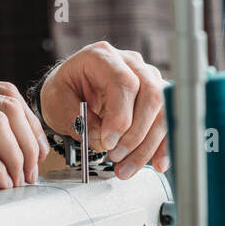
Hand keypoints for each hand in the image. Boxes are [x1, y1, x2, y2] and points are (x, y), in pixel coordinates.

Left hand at [39, 41, 168, 178]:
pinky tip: (158, 164)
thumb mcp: (58, 102)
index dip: (121, 116)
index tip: (108, 142)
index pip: (124, 83)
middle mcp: (131, 63)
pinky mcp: (155, 97)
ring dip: (146, 146)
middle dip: (136, 133)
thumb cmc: (64, 90)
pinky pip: (166, 121)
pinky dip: (163, 145)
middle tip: (115, 156)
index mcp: (103, 56)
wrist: (70, 87)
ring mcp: (147, 78)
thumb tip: (103, 139)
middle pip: (151, 95)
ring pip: (162, 111)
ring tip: (125, 168)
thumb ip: (79, 119)